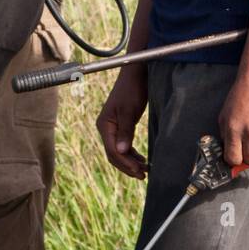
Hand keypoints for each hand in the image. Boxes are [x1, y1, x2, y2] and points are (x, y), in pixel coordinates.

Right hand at [97, 64, 148, 178]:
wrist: (136, 74)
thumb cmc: (133, 89)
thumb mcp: (130, 110)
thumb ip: (126, 131)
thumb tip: (121, 152)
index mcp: (104, 125)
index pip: (112, 151)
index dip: (125, 163)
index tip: (139, 171)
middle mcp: (106, 127)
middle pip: (113, 154)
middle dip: (127, 166)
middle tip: (143, 175)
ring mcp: (113, 127)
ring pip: (118, 151)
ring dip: (130, 162)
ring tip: (144, 171)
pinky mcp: (121, 125)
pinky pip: (123, 145)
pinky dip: (131, 154)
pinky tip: (141, 160)